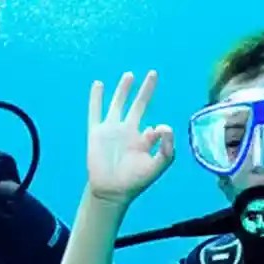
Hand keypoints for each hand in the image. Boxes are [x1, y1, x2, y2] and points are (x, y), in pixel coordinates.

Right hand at [86, 70, 175, 206]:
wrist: (112, 191)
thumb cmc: (135, 181)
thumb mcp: (158, 166)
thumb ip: (167, 147)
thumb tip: (163, 125)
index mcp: (144, 140)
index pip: (155, 129)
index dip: (161, 131)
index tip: (159, 134)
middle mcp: (129, 131)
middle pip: (139, 105)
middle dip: (146, 90)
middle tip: (153, 73)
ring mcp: (112, 130)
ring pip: (118, 104)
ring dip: (124, 89)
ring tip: (130, 75)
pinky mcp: (97, 132)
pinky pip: (95, 111)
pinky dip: (96, 98)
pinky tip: (98, 85)